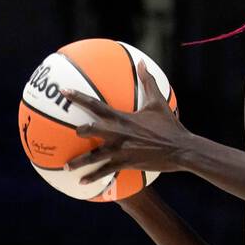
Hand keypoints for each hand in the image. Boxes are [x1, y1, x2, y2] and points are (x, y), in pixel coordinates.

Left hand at [63, 61, 193, 188]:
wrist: (180, 149)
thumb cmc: (170, 125)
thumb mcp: (159, 102)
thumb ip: (148, 81)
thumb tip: (141, 62)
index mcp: (123, 118)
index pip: (95, 105)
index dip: (78, 97)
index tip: (64, 91)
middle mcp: (118, 134)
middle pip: (90, 131)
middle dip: (78, 131)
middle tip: (70, 132)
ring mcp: (120, 150)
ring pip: (93, 156)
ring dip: (78, 162)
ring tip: (67, 167)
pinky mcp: (125, 164)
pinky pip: (105, 171)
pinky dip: (93, 177)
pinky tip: (83, 182)